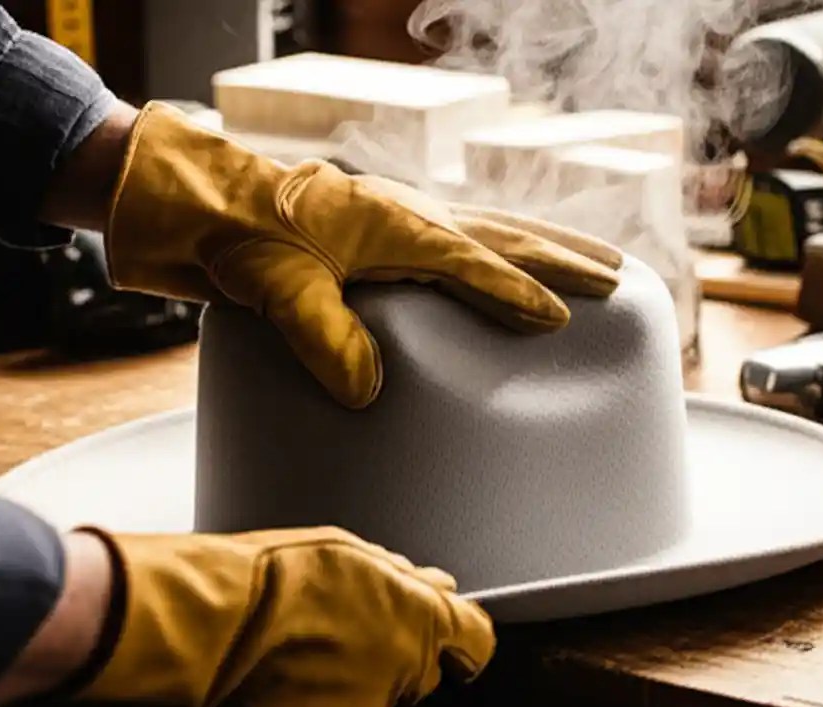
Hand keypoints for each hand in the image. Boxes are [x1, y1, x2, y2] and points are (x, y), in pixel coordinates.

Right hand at [76, 526, 493, 706]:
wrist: (220, 624)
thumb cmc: (279, 578)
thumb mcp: (353, 553)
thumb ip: (403, 577)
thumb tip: (433, 584)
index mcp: (423, 621)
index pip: (477, 642)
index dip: (463, 633)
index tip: (451, 627)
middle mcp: (405, 671)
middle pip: (425, 668)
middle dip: (403, 647)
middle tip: (357, 621)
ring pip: (383, 691)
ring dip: (363, 670)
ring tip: (315, 640)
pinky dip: (330, 692)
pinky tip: (299, 665)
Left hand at [104, 101, 622, 407]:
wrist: (205, 201)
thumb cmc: (242, 239)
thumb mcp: (276, 290)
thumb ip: (323, 336)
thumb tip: (368, 390)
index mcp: (396, 226)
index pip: (475, 263)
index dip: (516, 292)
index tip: (560, 318)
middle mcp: (414, 213)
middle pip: (507, 235)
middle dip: (564, 258)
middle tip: (617, 276)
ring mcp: (408, 214)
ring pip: (498, 227)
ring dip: (551, 244)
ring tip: (601, 259)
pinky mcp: (395, 226)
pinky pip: (472, 232)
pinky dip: (509, 246)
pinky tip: (519, 260)